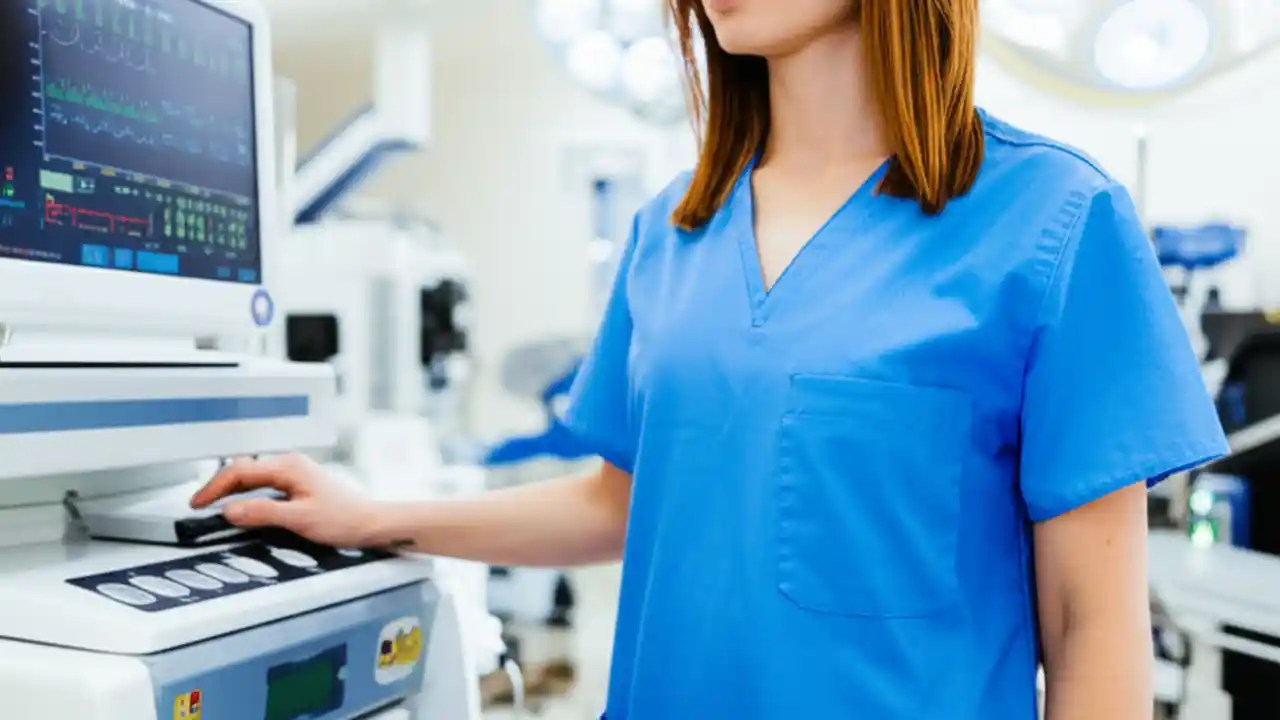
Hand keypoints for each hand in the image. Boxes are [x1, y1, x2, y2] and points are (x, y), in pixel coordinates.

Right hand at [190, 454, 381, 547]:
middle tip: (200, 505)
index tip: (198, 503)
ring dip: (233, 489)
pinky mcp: (300, 484)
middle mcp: (291, 465)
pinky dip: (248, 493)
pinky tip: (244, 506)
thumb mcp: (300, 519)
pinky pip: (265, 483)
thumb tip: (231, 510)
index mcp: (289, 467)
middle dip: (219, 486)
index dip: (214, 487)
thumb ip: (263, 513)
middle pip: (244, 470)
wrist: (372, 521)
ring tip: (215, 505)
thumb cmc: (345, 518)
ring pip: (254, 476)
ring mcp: (296, 473)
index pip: (240, 471)